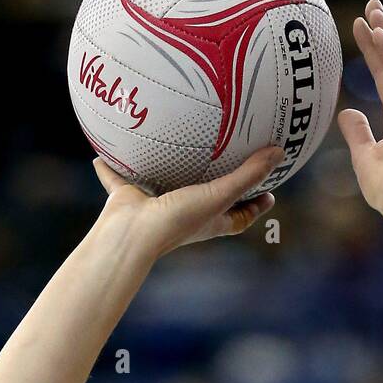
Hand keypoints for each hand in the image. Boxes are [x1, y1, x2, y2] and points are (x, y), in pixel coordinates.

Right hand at [91, 146, 283, 259]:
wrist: (132, 236)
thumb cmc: (179, 221)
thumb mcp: (220, 196)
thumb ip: (247, 175)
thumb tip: (279, 152)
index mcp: (208, 221)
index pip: (238, 217)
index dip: (255, 206)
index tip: (269, 194)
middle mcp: (184, 214)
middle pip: (205, 200)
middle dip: (216, 184)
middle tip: (230, 160)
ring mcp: (155, 207)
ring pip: (163, 186)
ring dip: (166, 171)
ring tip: (172, 147)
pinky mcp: (128, 199)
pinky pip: (118, 178)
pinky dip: (110, 168)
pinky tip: (102, 150)